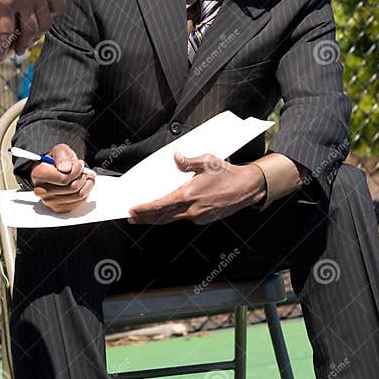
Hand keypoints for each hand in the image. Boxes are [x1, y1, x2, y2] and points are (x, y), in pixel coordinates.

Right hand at [0, 0, 64, 55]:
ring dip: (24, 44)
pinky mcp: (7, 2)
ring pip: (29, 31)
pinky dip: (5, 42)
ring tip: (18, 51)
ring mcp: (25, 1)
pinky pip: (7, 29)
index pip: (58, 9)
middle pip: (45, 24)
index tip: (44, 20)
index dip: (51, 17)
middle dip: (39, 35)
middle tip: (30, 40)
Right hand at [31, 143, 95, 212]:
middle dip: (82, 176)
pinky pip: (78, 203)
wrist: (58, 169)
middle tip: (84, 170)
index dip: (76, 171)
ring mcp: (49, 201)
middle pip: (72, 187)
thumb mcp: (60, 150)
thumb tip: (65, 168)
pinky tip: (82, 184)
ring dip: (86, 184)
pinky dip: (85, 192)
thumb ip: (62, 156)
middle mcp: (40, 190)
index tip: (79, 164)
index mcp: (38, 174)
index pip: (63, 178)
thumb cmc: (58, 160)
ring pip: (78, 195)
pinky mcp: (58, 208)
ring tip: (85, 176)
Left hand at [128, 153, 265, 225]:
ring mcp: (198, 216)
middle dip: (145, 218)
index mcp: (189, 194)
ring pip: (172, 219)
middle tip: (132, 217)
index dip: (144, 209)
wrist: (246, 188)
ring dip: (157, 218)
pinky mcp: (203, 219)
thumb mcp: (207, 161)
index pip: (160, 205)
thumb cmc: (227, 174)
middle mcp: (192, 209)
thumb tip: (176, 158)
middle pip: (162, 217)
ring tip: (144, 217)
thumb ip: (188, 161)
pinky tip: (166, 212)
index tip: (133, 210)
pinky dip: (171, 216)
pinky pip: (183, 217)